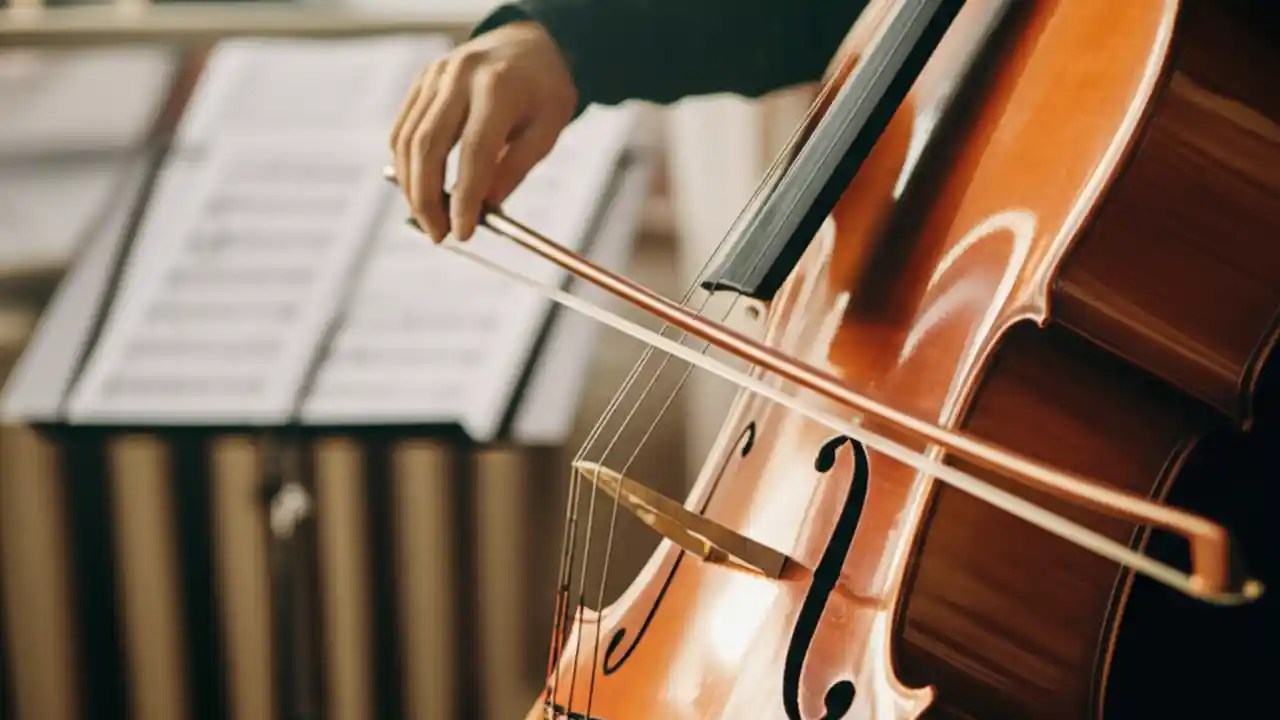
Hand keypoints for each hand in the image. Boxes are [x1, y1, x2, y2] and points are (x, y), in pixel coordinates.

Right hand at [390, 21, 578, 241]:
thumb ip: (514, 168)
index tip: (463, 233)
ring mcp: (435, 76)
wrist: (527, 44)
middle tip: (439, 234)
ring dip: (412, 187)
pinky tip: (418, 189)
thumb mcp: (547, 130)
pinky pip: (402, 129)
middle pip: (428, 146)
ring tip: (430, 220)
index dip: (464, 198)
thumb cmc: (543, 89)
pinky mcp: (421, 82)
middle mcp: (459, 77)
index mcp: (498, 87)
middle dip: (428, 199)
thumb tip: (484, 208)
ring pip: (408, 140)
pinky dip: (405, 165)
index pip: (474, 152)